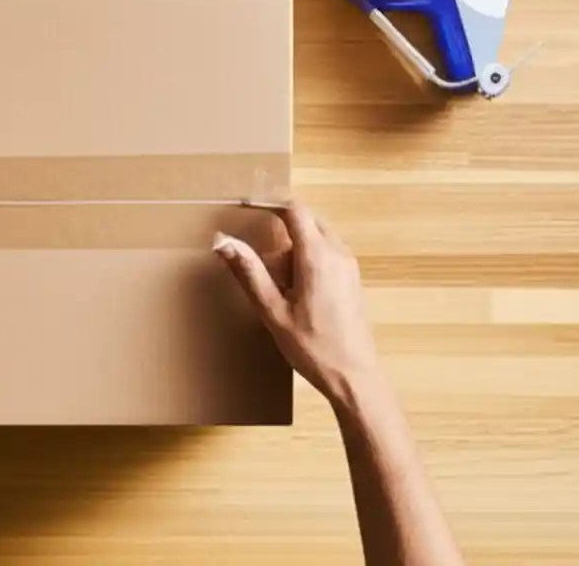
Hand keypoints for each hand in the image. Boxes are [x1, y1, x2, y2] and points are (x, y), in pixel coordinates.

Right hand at [213, 200, 381, 405]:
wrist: (354, 376)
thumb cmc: (313, 348)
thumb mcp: (273, 311)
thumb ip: (249, 272)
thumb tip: (223, 242)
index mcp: (317, 257)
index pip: (294, 209)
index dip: (268, 202)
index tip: (245, 206)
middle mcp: (338, 253)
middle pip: (305, 219)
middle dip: (279, 231)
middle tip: (261, 261)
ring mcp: (349, 264)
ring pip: (316, 235)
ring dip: (293, 248)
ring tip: (278, 285)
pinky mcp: (352, 276)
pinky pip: (326, 251)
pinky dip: (306, 259)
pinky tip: (296, 292)